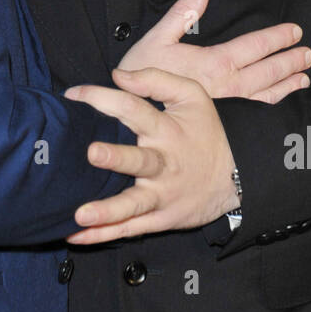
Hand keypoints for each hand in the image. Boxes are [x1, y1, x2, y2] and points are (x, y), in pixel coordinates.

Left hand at [64, 66, 237, 244]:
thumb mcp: (191, 95)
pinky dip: (102, 234)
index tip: (72, 94)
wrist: (237, 174)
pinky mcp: (159, 218)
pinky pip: (129, 228)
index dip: (102, 98)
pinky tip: (76, 237)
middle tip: (92, 153)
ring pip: (133, 204)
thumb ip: (154, 79)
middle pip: (138, 160)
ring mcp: (161, 194)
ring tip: (80, 214)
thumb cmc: (205, 131)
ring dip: (106, 210)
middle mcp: (163, 162)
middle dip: (115, 157)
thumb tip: (117, 74)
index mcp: (167, 129)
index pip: (132, 108)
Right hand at [120, 0, 310, 103]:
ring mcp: (227, 108)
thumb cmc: (139, 76)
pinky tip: (281, 104)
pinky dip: (273, 107)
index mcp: (214, 63)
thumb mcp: (156, 38)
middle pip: (267, 71)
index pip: (255, 47)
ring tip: (304, 78)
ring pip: (265, 95)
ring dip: (287, 85)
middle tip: (308, 53)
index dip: (277, 38)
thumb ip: (182, 13)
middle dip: (290, 60)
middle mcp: (226, 87)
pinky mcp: (222, 123)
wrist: (129, 114)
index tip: (295, 31)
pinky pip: (255, 115)